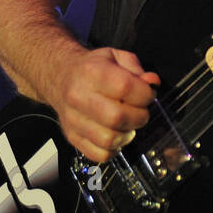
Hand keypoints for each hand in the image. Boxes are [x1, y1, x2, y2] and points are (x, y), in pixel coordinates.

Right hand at [48, 47, 159, 163]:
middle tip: (140, 110)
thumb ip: (137, 69)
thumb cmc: (93, 68)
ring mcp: (73, 119)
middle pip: (117, 117)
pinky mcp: (72, 137)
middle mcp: (78, 96)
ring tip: (128, 123)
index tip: (148, 94)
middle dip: (140, 116)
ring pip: (109, 139)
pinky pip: (100, 154)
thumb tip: (152, 83)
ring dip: (128, 134)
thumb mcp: (116, 57)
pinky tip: (116, 134)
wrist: (60, 77)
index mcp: (91, 72)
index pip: (125, 87)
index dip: (145, 94)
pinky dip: (114, 148)